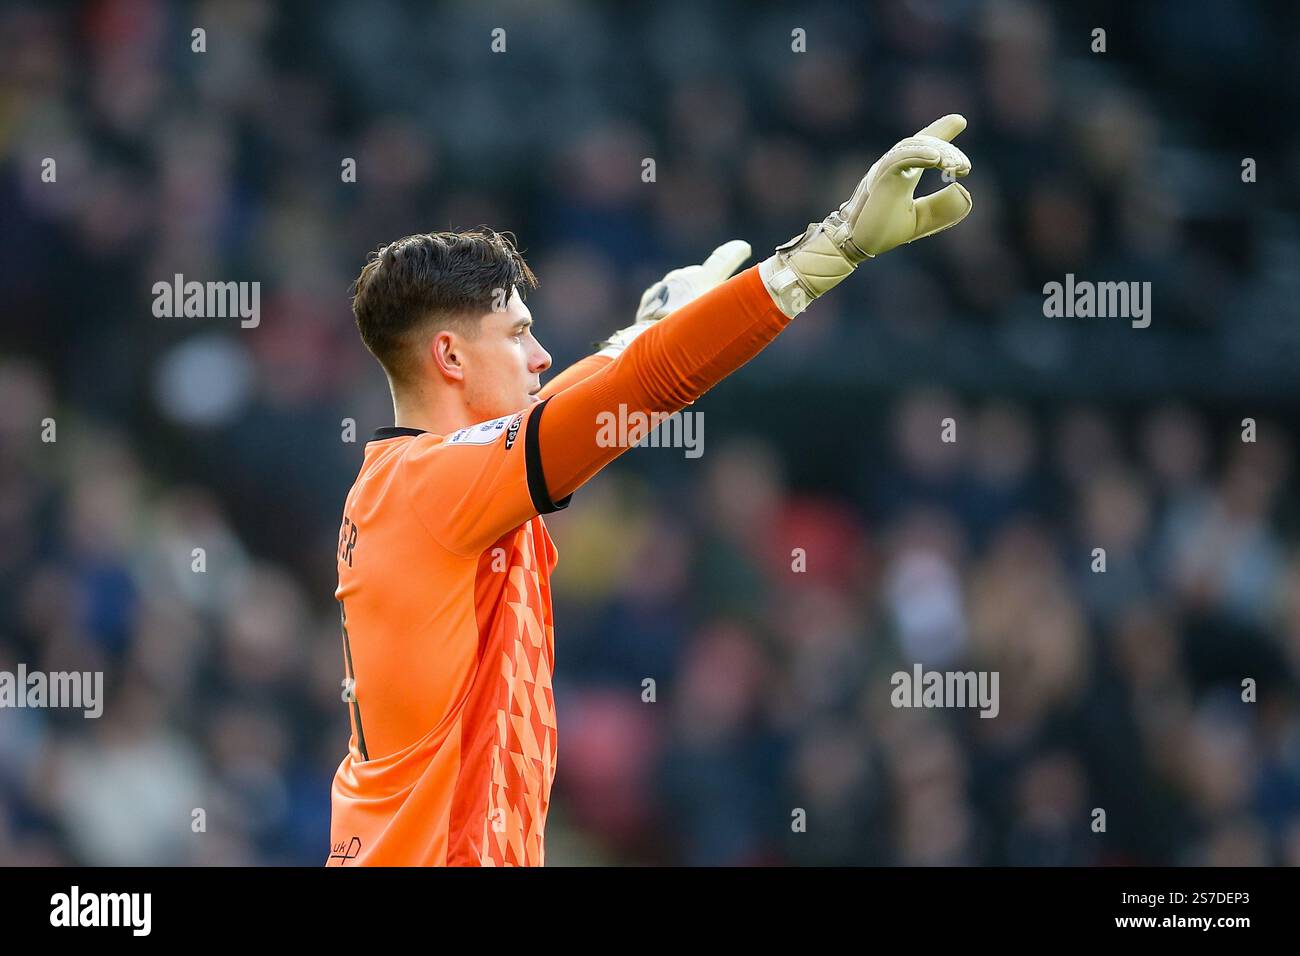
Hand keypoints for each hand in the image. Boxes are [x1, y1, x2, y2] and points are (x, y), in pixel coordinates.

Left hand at [596, 239, 751, 355]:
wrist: (653, 348)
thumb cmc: (693, 336)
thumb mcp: (720, 318)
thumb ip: (734, 304)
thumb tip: (757, 303)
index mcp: (704, 278)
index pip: (724, 259)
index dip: (736, 252)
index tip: (743, 248)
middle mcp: (683, 276)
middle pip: (700, 276)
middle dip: (705, 287)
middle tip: (710, 308)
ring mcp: (665, 285)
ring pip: (680, 288)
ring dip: (685, 298)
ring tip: (688, 322)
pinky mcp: (651, 297)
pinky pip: (664, 297)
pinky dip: (669, 305)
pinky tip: (671, 322)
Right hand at [760, 114, 972, 316]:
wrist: (857, 244)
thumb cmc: (883, 231)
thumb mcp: (921, 219)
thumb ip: (941, 207)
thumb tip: (964, 191)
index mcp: (902, 174)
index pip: (922, 147)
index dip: (940, 131)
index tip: (960, 120)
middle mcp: (893, 167)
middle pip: (921, 143)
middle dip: (946, 149)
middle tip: (964, 166)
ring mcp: (885, 170)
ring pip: (913, 147)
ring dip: (938, 152)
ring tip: (957, 165)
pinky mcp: (882, 179)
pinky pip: (901, 159)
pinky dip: (920, 155)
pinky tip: (937, 159)